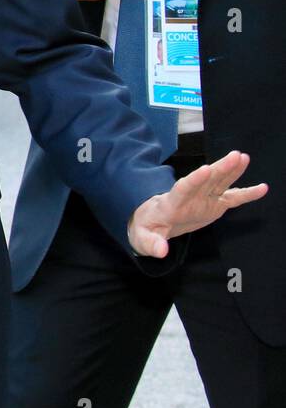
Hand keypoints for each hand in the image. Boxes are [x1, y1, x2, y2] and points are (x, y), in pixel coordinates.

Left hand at [127, 150, 267, 258]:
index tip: (206, 169)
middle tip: (235, 155)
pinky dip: (246, 194)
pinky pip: (232, 198)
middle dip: (220, 168)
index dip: (194, 180)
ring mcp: (203, 199)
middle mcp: (190, 197)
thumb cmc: (147, 229)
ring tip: (243, 158)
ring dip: (232, 171)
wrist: (152, 222)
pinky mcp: (214, 205)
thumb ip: (152, 243)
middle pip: (206, 181)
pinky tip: (262, 188)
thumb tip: (161, 251)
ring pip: (220, 183)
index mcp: (172, 203)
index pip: (183, 189)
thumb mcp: (144, 238)